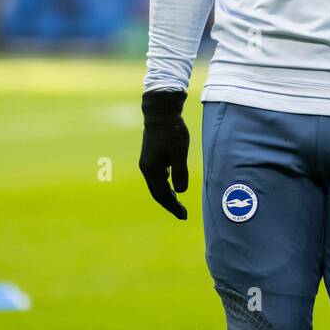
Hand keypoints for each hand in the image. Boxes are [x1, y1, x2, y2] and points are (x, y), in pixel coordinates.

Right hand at [139, 90, 190, 219]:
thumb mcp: (180, 152)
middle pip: (157, 193)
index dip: (173, 206)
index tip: (183, 216)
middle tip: (182, 214)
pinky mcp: (149, 158)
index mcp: (152, 169)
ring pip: (156, 185)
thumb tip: (180, 192)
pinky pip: (156, 177)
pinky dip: (164, 185)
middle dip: (170, 204)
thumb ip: (180, 172)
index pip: (162, 194)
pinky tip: (171, 186)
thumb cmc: (172, 131)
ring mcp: (146, 163)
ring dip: (166, 195)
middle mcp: (146, 169)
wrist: (160, 113)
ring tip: (178, 203)